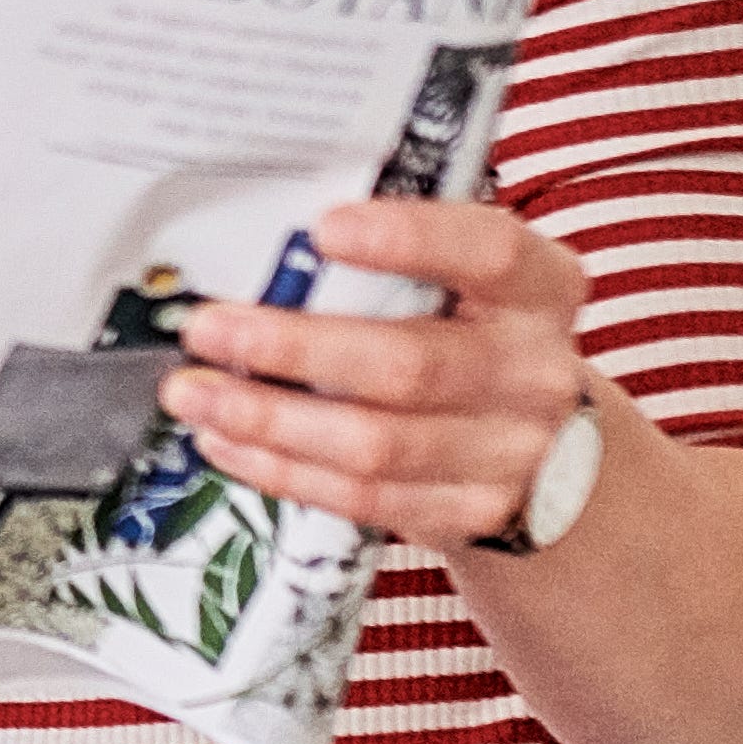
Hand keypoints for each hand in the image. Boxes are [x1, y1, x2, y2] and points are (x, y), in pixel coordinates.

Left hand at [158, 199, 605, 551]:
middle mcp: (536, 373)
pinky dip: (283, 470)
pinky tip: (226, 441)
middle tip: (206, 328)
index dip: (408, 239)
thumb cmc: (477, 333)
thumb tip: (271, 231)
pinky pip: (363, 499)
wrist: (551, 447)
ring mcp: (510, 455)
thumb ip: (402, 258)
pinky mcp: (470, 514)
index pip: (489, 252)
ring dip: (268, 419)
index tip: (321, 229)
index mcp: (541, 288)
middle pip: (410, 365)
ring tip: (191, 392)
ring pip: (374, 444)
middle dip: (293, 347)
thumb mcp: (470, 282)